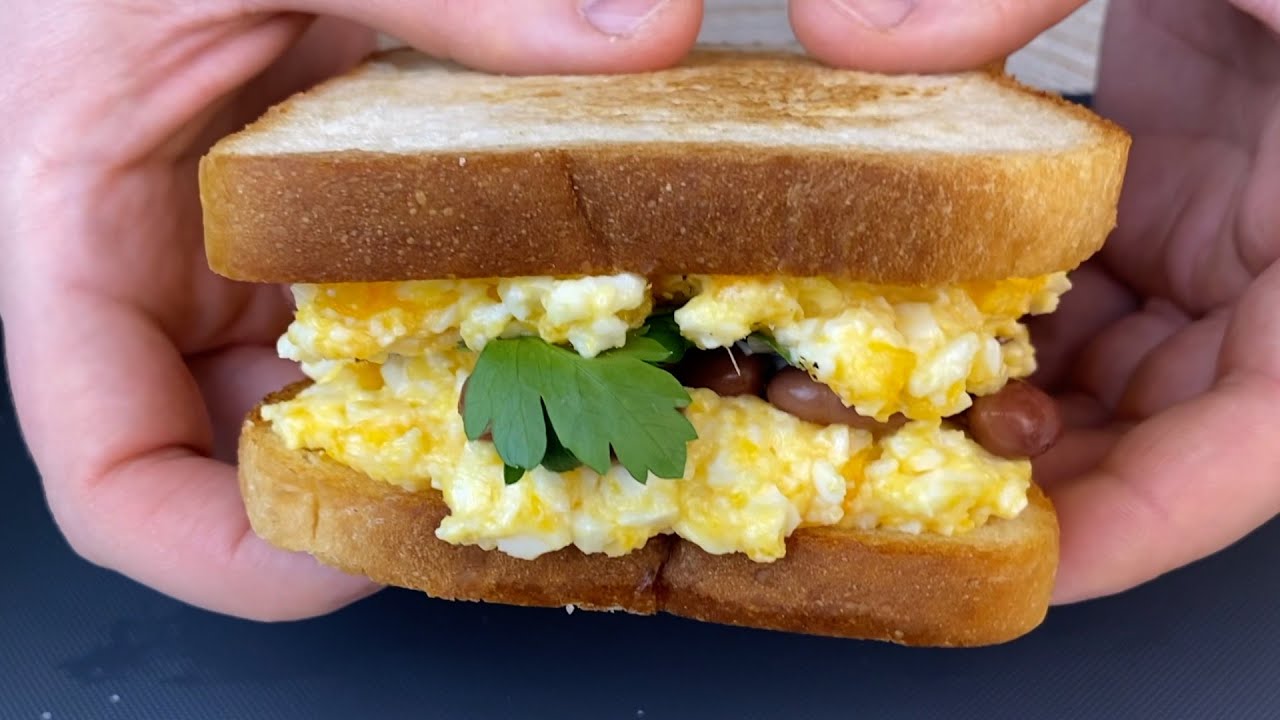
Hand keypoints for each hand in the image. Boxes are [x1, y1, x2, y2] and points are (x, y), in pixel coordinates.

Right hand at [0, 0, 701, 619]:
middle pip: (243, 458)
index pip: (112, 475)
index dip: (227, 551)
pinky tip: (555, 312)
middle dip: (372, 488)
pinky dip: (462, 333)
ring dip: (437, 416)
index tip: (364, 550)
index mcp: (80, 232)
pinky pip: (378, 318)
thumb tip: (642, 32)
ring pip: (326, 396)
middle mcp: (161, 268)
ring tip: (564, 407)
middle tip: (519, 477)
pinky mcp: (308, 218)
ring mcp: (240, 251)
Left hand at [791, 0, 1279, 602]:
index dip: (1158, 518)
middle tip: (911, 479)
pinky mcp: (1186, 157)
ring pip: (1129, 351)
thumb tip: (854, 35)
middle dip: (1056, 462)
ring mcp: (1243, 200)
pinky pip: (1103, 272)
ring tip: (893, 405)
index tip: (1035, 562)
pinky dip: (1018, 300)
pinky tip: (929, 300)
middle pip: (1182, 415)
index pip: (1271, 434)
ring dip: (1017, 385)